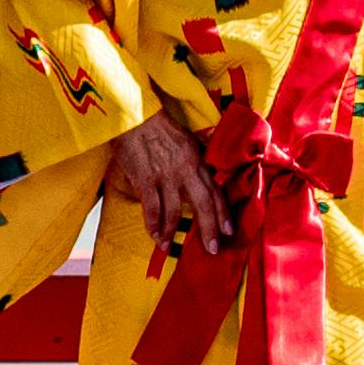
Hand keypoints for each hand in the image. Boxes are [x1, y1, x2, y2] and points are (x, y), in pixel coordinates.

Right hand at [107, 115, 231, 253]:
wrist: (135, 115)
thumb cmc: (157, 126)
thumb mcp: (185, 140)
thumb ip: (194, 160)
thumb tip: (198, 179)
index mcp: (197, 159)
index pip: (215, 190)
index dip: (223, 212)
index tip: (228, 230)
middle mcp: (186, 169)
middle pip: (203, 204)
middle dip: (209, 229)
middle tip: (213, 249)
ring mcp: (166, 175)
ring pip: (175, 211)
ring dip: (173, 231)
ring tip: (169, 246)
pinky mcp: (146, 179)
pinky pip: (152, 208)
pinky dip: (153, 224)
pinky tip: (154, 235)